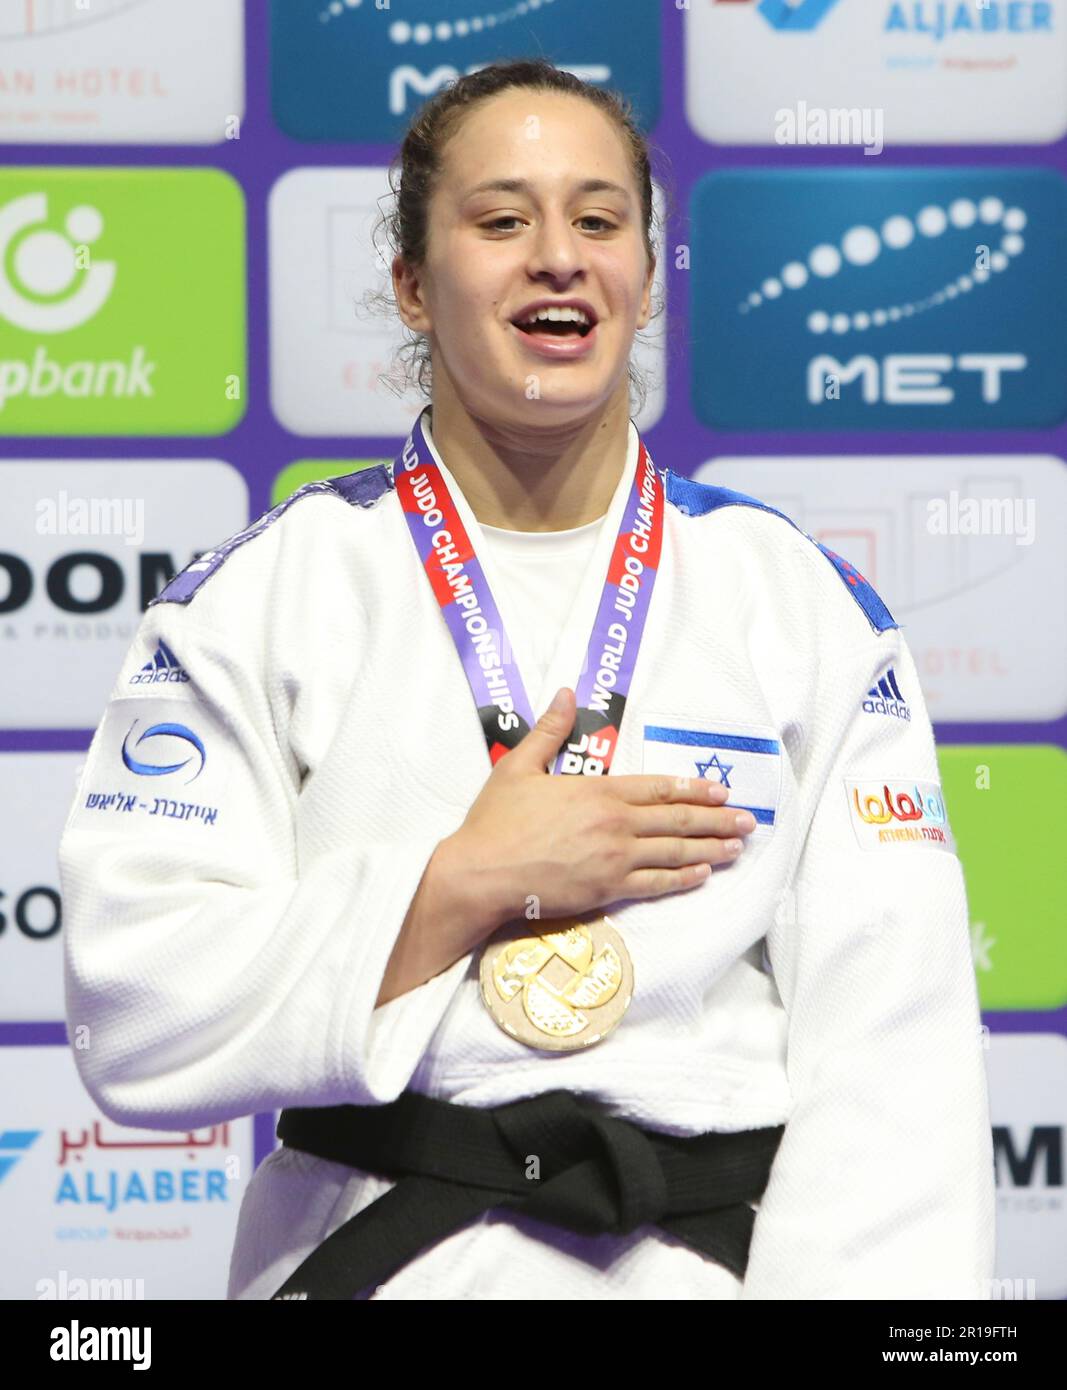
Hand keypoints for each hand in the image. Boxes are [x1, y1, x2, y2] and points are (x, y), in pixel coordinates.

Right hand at [439, 686, 756, 951]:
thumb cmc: (496, 821)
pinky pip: (655, 885)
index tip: (720, 790)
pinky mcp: (606, 890)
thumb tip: (565, 693)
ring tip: (736, 848)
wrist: (480, 873)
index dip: (693, 788)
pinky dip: (682, 879)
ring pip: (674, 852)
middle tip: (747, 822)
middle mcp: (615, 824)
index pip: (658, 787)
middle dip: (716, 819)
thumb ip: (549, 730)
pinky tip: (701, 874)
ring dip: (710, 849)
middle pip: (677, 820)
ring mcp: (614, 859)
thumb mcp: (519, 766)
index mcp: (598, 791)